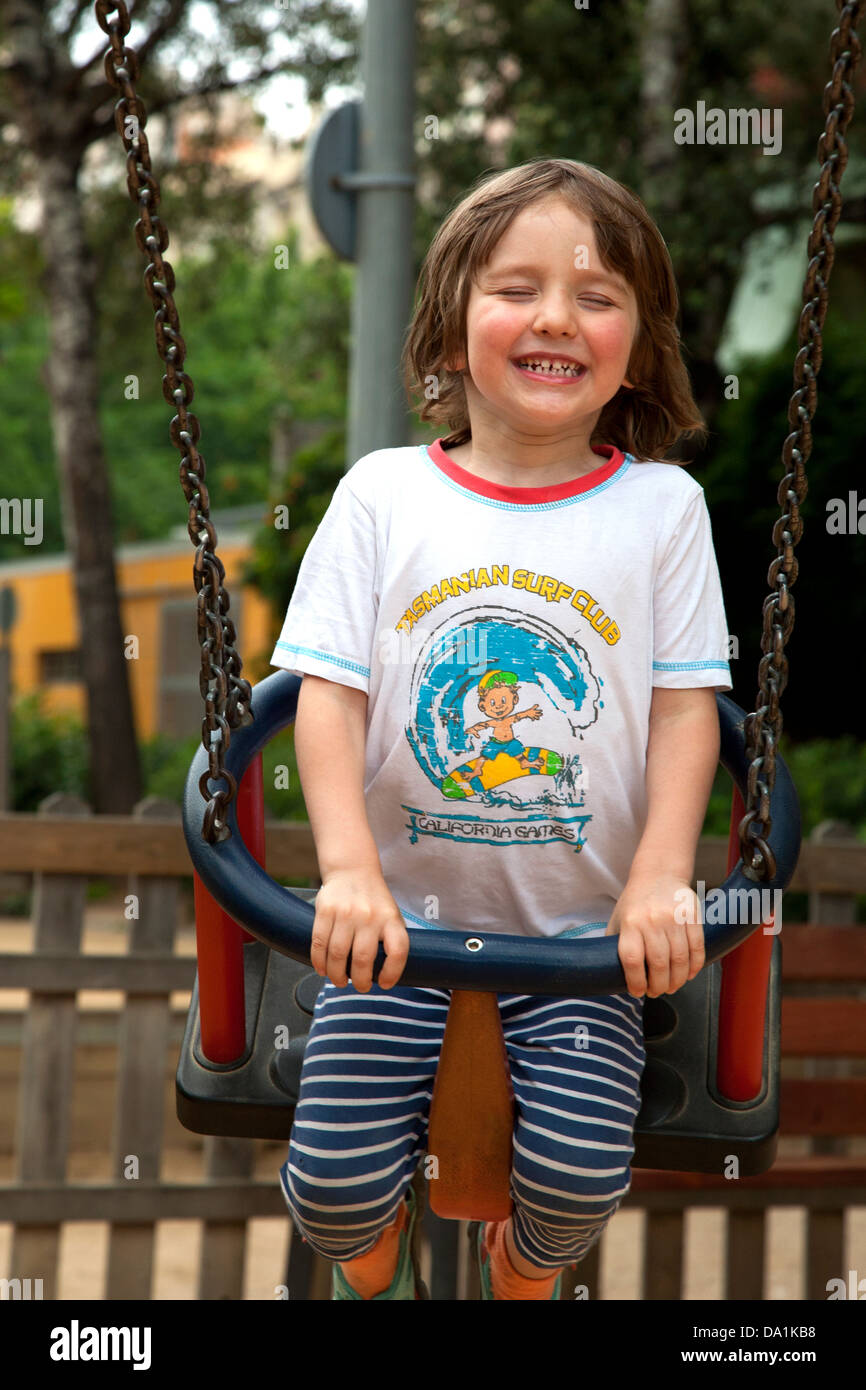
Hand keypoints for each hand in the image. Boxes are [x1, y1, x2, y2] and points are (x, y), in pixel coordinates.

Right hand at [310, 866, 409, 992]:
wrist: (352, 870)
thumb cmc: (373, 900)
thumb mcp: (390, 915)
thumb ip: (390, 939)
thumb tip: (384, 975)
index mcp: (391, 919)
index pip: (398, 951)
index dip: (392, 973)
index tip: (384, 984)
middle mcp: (370, 916)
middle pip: (363, 959)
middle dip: (360, 981)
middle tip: (359, 986)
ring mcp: (346, 913)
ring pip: (338, 955)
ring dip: (337, 975)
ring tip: (339, 981)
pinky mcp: (325, 910)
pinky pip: (319, 943)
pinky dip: (319, 962)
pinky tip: (322, 970)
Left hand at [604, 873, 704, 997]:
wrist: (659, 874)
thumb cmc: (635, 903)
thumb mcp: (618, 919)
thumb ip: (615, 944)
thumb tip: (610, 973)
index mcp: (631, 923)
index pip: (633, 960)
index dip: (636, 982)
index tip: (638, 992)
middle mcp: (652, 920)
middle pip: (659, 964)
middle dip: (659, 986)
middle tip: (657, 992)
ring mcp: (674, 918)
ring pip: (680, 960)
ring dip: (677, 980)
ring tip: (672, 987)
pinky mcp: (693, 916)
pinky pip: (697, 948)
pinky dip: (695, 966)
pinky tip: (689, 975)